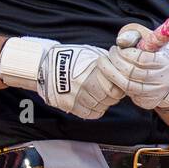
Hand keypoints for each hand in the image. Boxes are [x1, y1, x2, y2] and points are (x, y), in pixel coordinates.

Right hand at [0, 37, 123, 119]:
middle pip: (109, 100)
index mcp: (93, 71)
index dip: (119, 89)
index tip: (117, 86)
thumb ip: (107, 62)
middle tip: (109, 91)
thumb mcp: (91, 53)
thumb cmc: (71, 57)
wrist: (46, 64)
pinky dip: (94, 110)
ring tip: (98, 95)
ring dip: (102, 103)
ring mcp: (77, 96)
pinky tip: (92, 102)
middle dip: (112, 97)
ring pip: (100, 107)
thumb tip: (122, 67)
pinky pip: (90, 114)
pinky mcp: (70, 105)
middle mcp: (86, 85)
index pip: (116, 89)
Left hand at [99, 24, 168, 110]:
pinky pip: (129, 95)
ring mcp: (156, 92)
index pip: (141, 58)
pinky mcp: (149, 102)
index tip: (116, 48)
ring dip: (111, 74)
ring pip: (128, 86)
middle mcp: (163, 79)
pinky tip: (113, 75)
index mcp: (165, 61)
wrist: (166, 74)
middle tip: (109, 54)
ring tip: (104, 63)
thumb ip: (133, 35)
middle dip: (115, 62)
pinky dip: (117, 85)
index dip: (124, 53)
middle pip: (132, 73)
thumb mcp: (145, 39)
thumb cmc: (151, 52)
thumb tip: (120, 41)